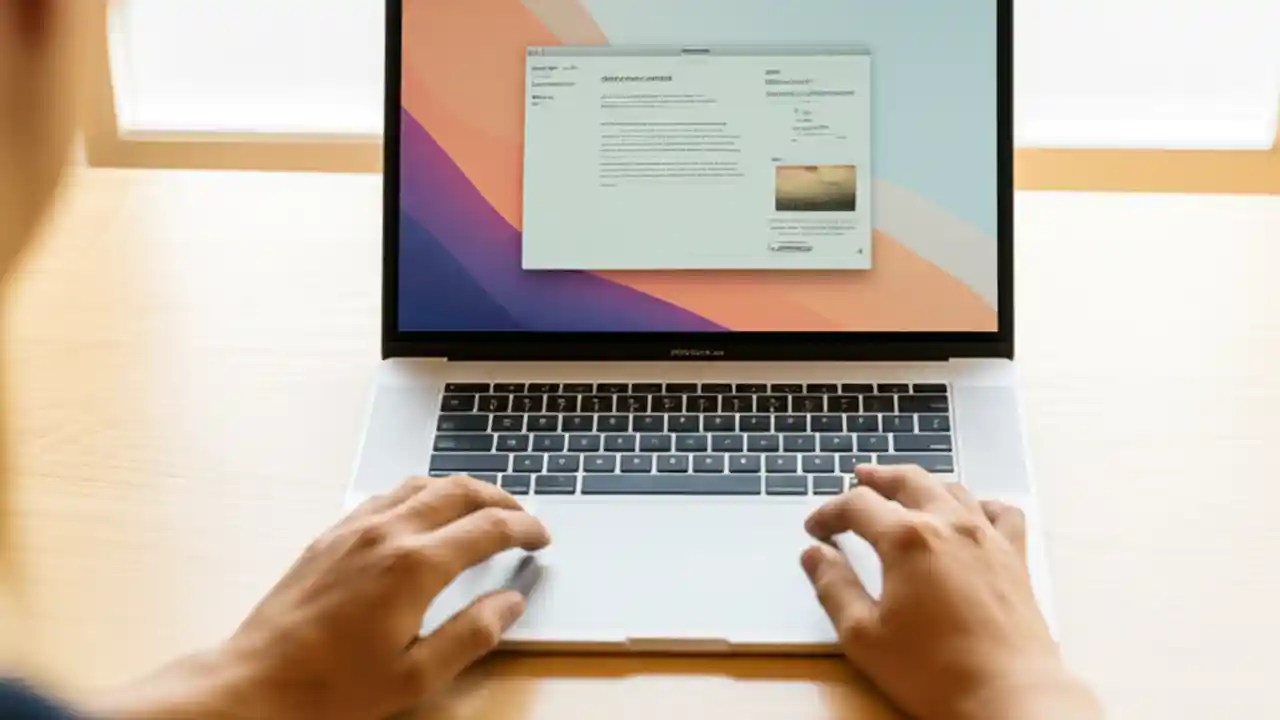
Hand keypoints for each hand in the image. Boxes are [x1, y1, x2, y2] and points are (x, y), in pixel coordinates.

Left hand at [91, 476, 549, 719]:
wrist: (258, 682)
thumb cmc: (332, 687)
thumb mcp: (418, 675)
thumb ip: (473, 634)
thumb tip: (510, 603)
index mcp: (415, 566)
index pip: (488, 528)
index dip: (524, 528)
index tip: (541, 537)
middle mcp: (387, 534)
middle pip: (458, 492)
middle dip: (499, 498)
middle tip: (521, 516)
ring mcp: (355, 529)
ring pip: (421, 484)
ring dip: (459, 490)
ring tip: (480, 508)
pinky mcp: (330, 535)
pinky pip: (385, 496)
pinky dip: (419, 494)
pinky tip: (422, 514)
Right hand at [802, 465, 1102, 719]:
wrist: (1008, 696)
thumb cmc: (934, 671)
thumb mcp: (863, 635)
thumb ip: (834, 587)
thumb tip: (814, 555)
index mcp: (907, 539)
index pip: (857, 505)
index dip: (829, 512)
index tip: (815, 529)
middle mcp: (949, 525)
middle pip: (907, 480)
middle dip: (877, 478)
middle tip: (858, 477)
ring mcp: (987, 538)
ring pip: (952, 488)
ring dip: (922, 483)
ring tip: (904, 488)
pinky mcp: (1015, 558)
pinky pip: (1001, 513)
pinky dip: (980, 504)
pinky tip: (971, 512)